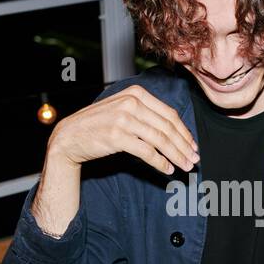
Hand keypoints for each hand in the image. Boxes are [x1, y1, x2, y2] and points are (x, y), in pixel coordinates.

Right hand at [48, 84, 197, 175]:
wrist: (70, 135)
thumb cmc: (99, 124)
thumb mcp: (122, 108)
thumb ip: (145, 113)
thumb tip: (174, 130)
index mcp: (136, 94)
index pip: (169, 114)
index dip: (184, 132)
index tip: (193, 146)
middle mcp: (131, 103)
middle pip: (168, 128)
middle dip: (184, 146)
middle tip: (194, 159)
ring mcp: (124, 119)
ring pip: (160, 140)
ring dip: (176, 156)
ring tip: (185, 167)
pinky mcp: (117, 136)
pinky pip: (147, 152)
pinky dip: (160, 162)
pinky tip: (168, 170)